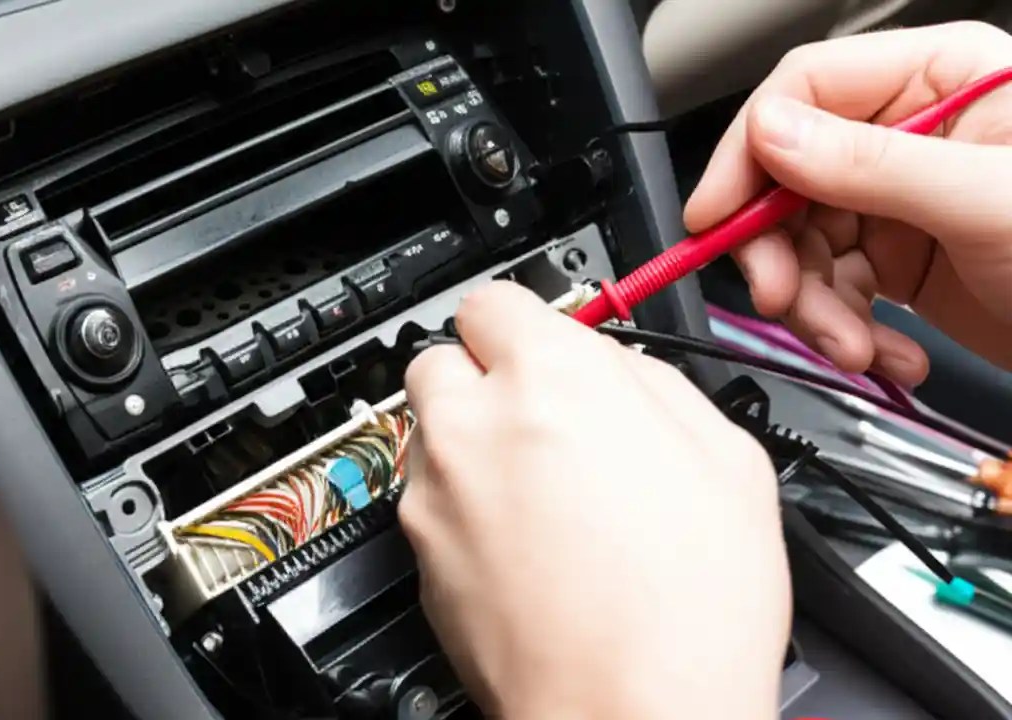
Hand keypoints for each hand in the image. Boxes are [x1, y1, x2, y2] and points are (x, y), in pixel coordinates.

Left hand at [400, 282, 789, 719]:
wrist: (629, 713)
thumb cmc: (688, 607)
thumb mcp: (727, 459)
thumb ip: (652, 386)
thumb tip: (616, 369)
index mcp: (552, 377)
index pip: (494, 299)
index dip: (524, 323)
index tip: (541, 346)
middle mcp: (475, 422)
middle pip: (442, 359)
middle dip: (483, 378)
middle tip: (537, 420)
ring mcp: (436, 491)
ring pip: (432, 432)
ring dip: (471, 444)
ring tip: (538, 496)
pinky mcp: (418, 554)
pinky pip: (429, 502)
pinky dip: (462, 508)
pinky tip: (523, 547)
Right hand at [686, 21, 1011, 384]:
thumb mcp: (986, 201)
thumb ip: (872, 163)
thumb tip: (773, 135)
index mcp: (943, 79)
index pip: (808, 91)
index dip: (751, 152)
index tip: (718, 214)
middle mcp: (912, 134)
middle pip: (791, 179)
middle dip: (782, 251)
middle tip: (782, 297)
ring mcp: (903, 201)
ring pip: (805, 245)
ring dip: (819, 308)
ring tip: (856, 346)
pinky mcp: (904, 260)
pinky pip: (837, 290)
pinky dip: (850, 331)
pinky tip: (890, 354)